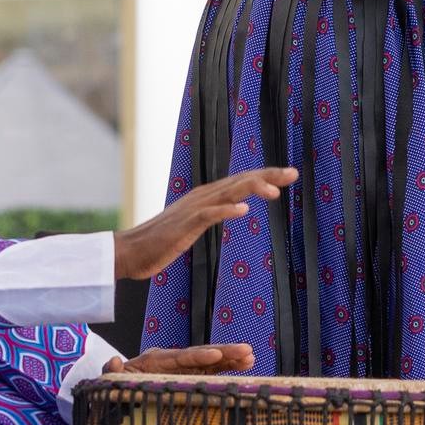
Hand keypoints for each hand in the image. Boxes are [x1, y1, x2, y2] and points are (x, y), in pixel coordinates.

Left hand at [110, 342, 254, 375]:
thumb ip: (113, 371)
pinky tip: (245, 366)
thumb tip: (115, 361)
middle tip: (246, 350)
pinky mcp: (190, 375)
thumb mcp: (112, 379)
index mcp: (156, 359)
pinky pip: (211, 371)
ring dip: (230, 358)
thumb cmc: (118, 384)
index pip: (180, 357)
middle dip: (223, 352)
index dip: (198, 356)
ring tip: (251, 357)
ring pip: (210, 361)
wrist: (121, 387)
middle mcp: (173, 359)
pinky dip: (227, 368)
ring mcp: (183, 367)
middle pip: (200, 354)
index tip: (215, 355)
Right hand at [114, 167, 296, 280]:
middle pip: (240, 181)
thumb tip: (233, 206)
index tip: (289, 174)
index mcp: (206, 196)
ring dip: (251, 189)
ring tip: (274, 191)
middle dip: (267, 176)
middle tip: (293, 173)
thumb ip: (213, 212)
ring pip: (227, 193)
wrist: (130, 251)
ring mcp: (193, 209)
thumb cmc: (161, 240)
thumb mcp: (193, 223)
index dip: (266, 175)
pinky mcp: (184, 225)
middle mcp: (202, 197)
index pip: (241, 181)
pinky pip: (208, 216)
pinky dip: (226, 211)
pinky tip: (243, 210)